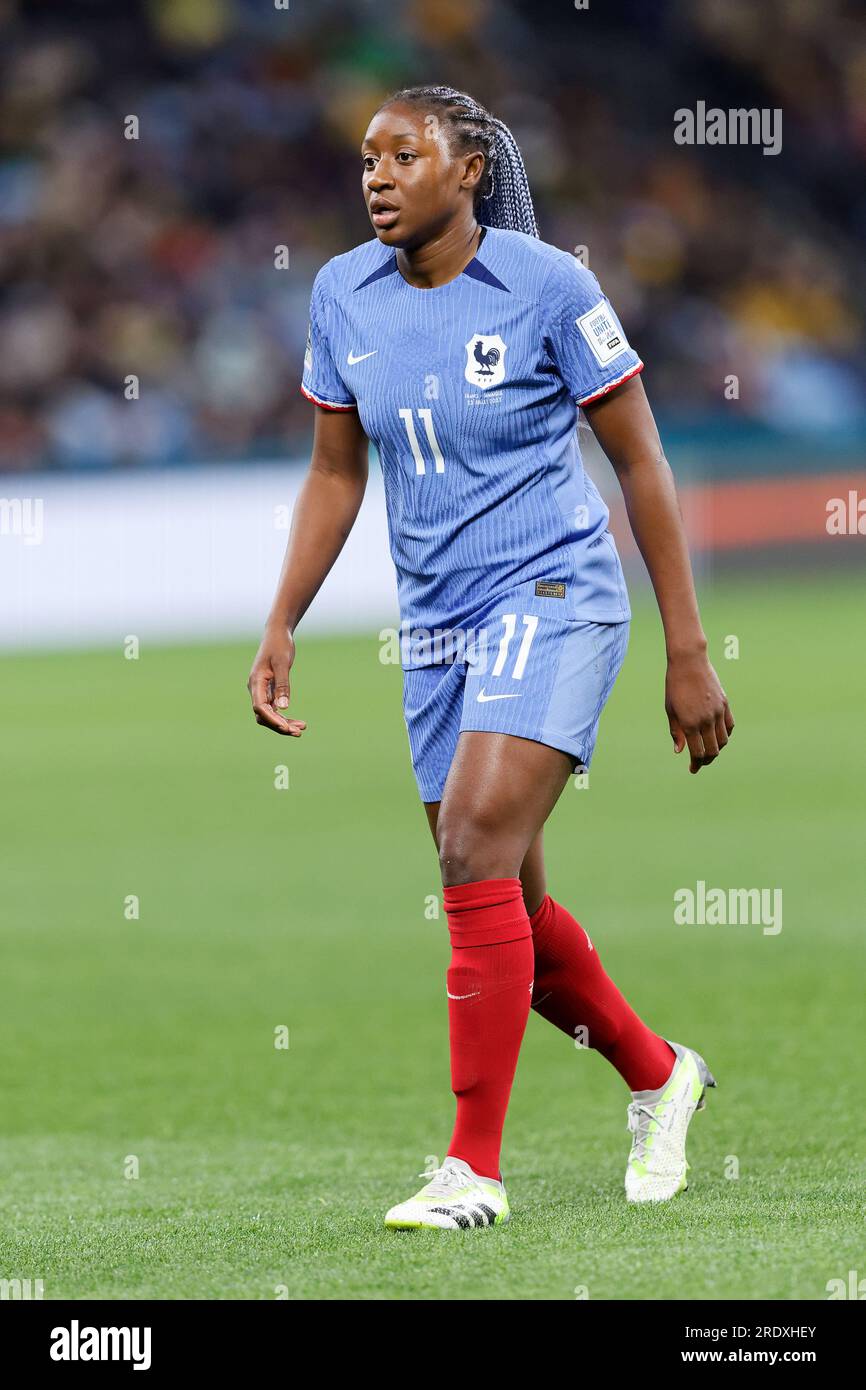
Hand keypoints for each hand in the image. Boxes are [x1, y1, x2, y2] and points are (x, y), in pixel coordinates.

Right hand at [247, 624, 306, 735]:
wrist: (277, 634)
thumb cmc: (279, 645)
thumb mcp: (283, 663)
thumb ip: (282, 685)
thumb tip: (284, 707)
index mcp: (256, 682)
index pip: (260, 707)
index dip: (272, 719)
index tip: (286, 728)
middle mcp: (256, 689)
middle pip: (264, 715)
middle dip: (280, 725)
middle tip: (299, 732)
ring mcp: (262, 691)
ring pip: (270, 714)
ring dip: (284, 723)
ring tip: (302, 728)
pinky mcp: (269, 690)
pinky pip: (275, 709)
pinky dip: (285, 716)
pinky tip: (299, 722)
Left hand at [665, 650, 733, 773]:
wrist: (689, 662)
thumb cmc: (675, 686)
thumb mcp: (670, 710)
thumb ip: (676, 732)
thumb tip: (679, 751)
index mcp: (690, 723)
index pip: (697, 753)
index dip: (696, 764)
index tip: (692, 769)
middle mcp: (706, 720)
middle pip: (712, 750)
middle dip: (706, 760)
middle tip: (699, 762)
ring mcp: (718, 712)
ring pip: (723, 740)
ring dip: (716, 749)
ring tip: (708, 750)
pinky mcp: (725, 704)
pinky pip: (729, 726)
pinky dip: (725, 735)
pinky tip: (717, 736)